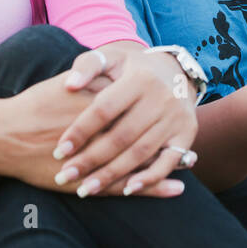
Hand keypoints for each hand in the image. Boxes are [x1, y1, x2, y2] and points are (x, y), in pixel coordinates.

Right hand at [0, 69, 180, 194]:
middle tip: (190, 135)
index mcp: (93, 105)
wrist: (3, 134)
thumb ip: (92, 77)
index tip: (180, 105)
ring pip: (136, 161)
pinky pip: (122, 185)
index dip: (158, 110)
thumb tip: (118, 71)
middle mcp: (96, 132)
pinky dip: (149, 186)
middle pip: (142, 134)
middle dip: (167, 136)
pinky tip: (172, 188)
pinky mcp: (84, 178)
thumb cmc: (34, 106)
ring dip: (165, 163)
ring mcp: (91, 158)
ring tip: (189, 161)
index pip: (133, 107)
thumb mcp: (65, 83)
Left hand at [50, 46, 198, 197]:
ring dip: (112, 174)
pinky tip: (126, 190)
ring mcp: (176, 118)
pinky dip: (149, 178)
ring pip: (141, 152)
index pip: (104, 110)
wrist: (176, 71)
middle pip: (121, 136)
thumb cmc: (132, 67)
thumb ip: (88, 66)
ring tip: (86, 189)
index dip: (80, 131)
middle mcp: (161, 98)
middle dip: (91, 159)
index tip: (59, 151)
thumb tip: (70, 85)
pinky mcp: (187, 134)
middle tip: (65, 176)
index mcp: (139, 78)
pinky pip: (168, 162)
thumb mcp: (111, 57)